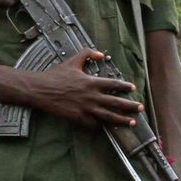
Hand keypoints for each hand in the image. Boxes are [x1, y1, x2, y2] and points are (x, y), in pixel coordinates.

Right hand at [27, 50, 143, 128]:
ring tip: (131, 123)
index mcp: (91, 82)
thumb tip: (101, 54)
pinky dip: (100, 126)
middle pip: (115, 102)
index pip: (113, 85)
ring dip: (121, 120)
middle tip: (140, 108)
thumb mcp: (72, 60)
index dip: (125, 87)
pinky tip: (105, 127)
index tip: (132, 89)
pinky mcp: (77, 118)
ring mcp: (85, 108)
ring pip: (108, 116)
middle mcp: (91, 96)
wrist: (40, 89)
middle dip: (130, 106)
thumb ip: (88, 54)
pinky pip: (92, 124)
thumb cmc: (56, 75)